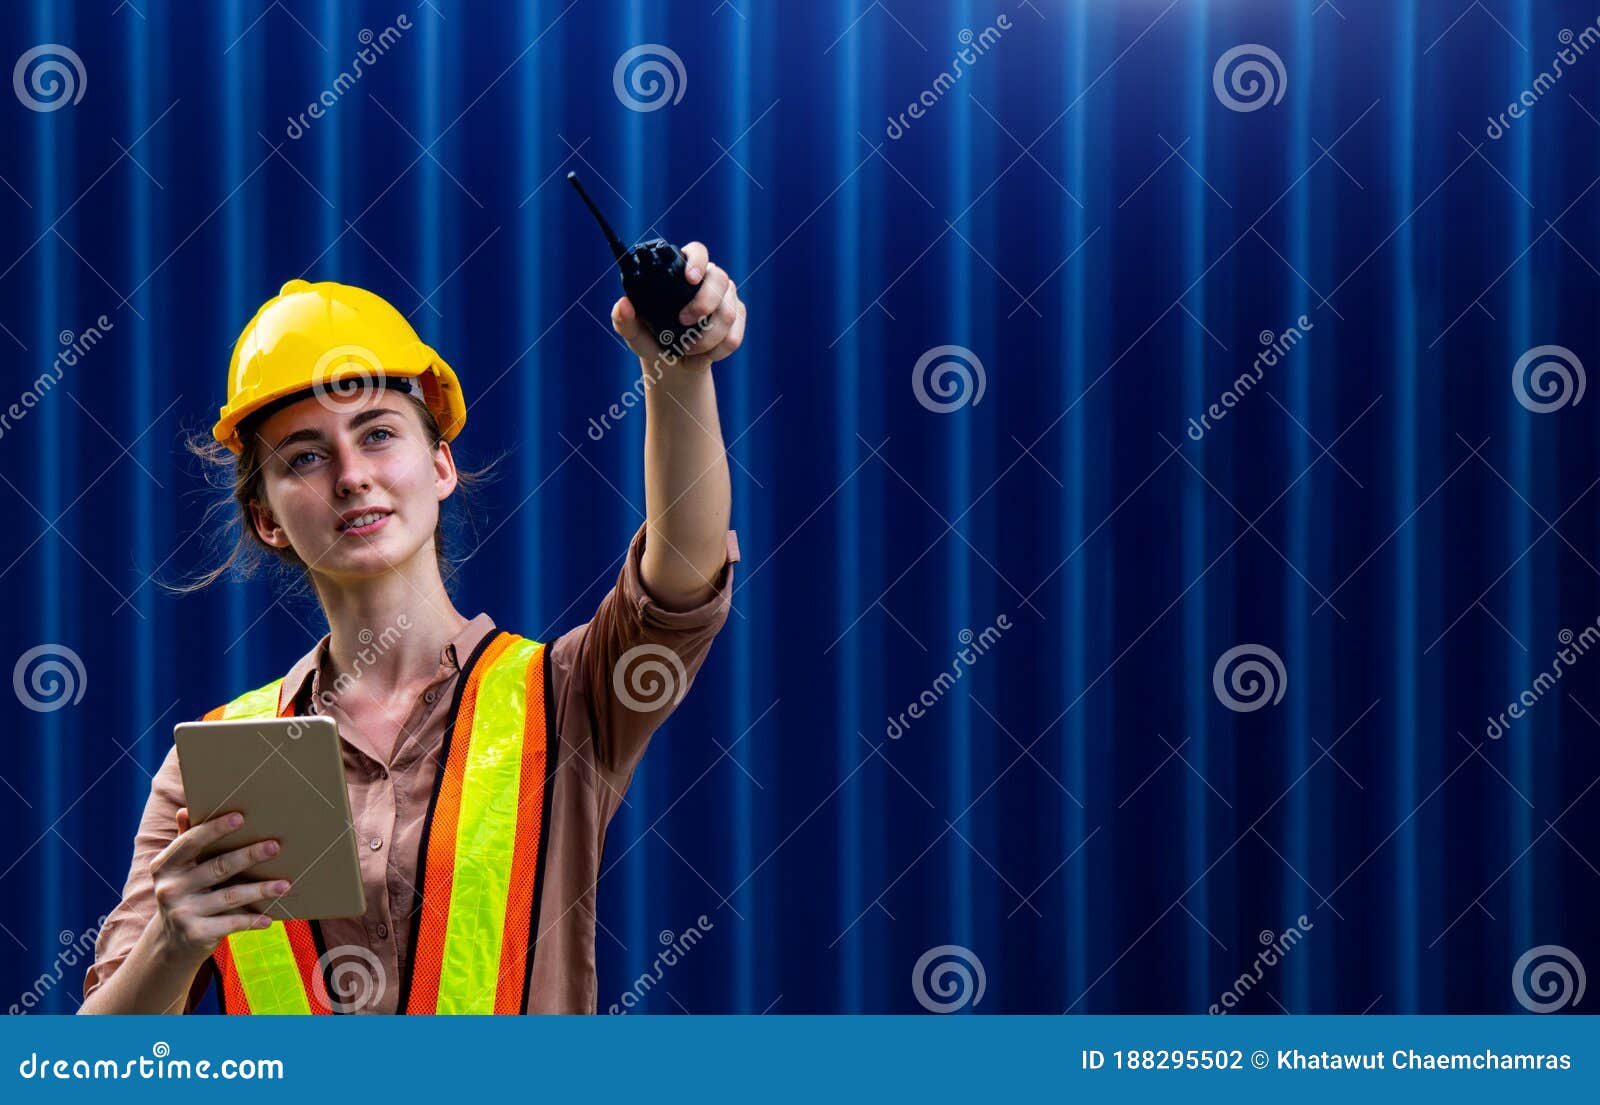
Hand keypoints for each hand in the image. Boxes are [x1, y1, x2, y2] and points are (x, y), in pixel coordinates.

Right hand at [147, 808, 289, 962]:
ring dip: (261, 890)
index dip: (215, 829)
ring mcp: (181, 913)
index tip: (241, 817)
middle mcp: (170, 888)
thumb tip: (185, 809)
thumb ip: (185, 841)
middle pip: (218, 867)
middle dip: (249, 856)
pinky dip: (252, 920)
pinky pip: (231, 923)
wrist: (171, 944)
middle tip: (275, 846)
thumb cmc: (185, 893)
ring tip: (285, 885)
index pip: (191, 842)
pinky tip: (270, 918)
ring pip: (230, 896)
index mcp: (165, 865)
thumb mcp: (179, 869)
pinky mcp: (195, 934)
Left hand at [611, 241, 745, 369]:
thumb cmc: (653, 340)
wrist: (674, 363)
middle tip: (683, 324)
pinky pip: (734, 337)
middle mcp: (709, 280)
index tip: (690, 278)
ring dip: (706, 338)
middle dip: (703, 306)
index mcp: (683, 272)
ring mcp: (727, 298)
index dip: (697, 261)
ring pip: (727, 314)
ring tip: (688, 349)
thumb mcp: (634, 333)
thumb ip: (624, 320)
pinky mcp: (738, 319)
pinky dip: (716, 352)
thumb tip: (623, 305)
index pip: (697, 252)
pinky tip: (702, 357)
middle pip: (720, 281)